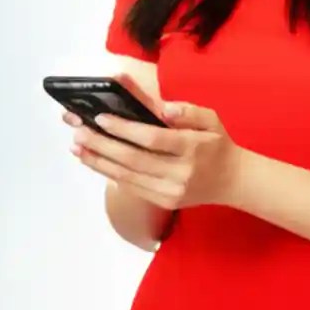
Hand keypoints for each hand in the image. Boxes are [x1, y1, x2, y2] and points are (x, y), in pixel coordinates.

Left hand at [61, 75, 245, 209]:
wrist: (233, 181)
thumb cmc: (216, 144)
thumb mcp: (210, 119)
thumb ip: (187, 111)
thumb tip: (163, 108)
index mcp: (193, 148)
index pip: (153, 139)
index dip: (125, 129)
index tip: (101, 117)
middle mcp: (181, 173)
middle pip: (134, 159)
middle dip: (102, 144)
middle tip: (78, 130)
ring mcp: (170, 191)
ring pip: (127, 176)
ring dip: (97, 160)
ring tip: (76, 145)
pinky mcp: (162, 201)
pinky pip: (130, 186)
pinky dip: (107, 172)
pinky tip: (91, 159)